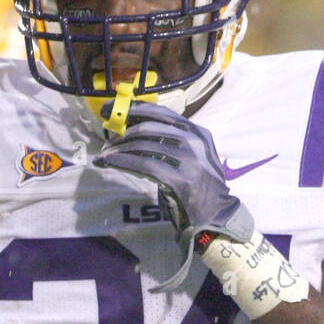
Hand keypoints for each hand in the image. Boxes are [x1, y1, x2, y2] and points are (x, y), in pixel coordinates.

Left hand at [92, 101, 254, 241]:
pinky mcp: (181, 179)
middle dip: (123, 133)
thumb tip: (135, 132)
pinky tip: (111, 162)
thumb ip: (172, 142)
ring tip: (106, 155)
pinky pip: (146, 165)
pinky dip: (124, 162)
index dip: (133, 109)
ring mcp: (189, 159)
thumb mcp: (193, 156)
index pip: (161, 112)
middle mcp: (194, 140)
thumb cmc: (200, 187)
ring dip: (120, 149)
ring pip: (144, 145)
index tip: (111, 111)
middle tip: (107, 141)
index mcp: (197, 132)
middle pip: (149, 127)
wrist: (217, 214)